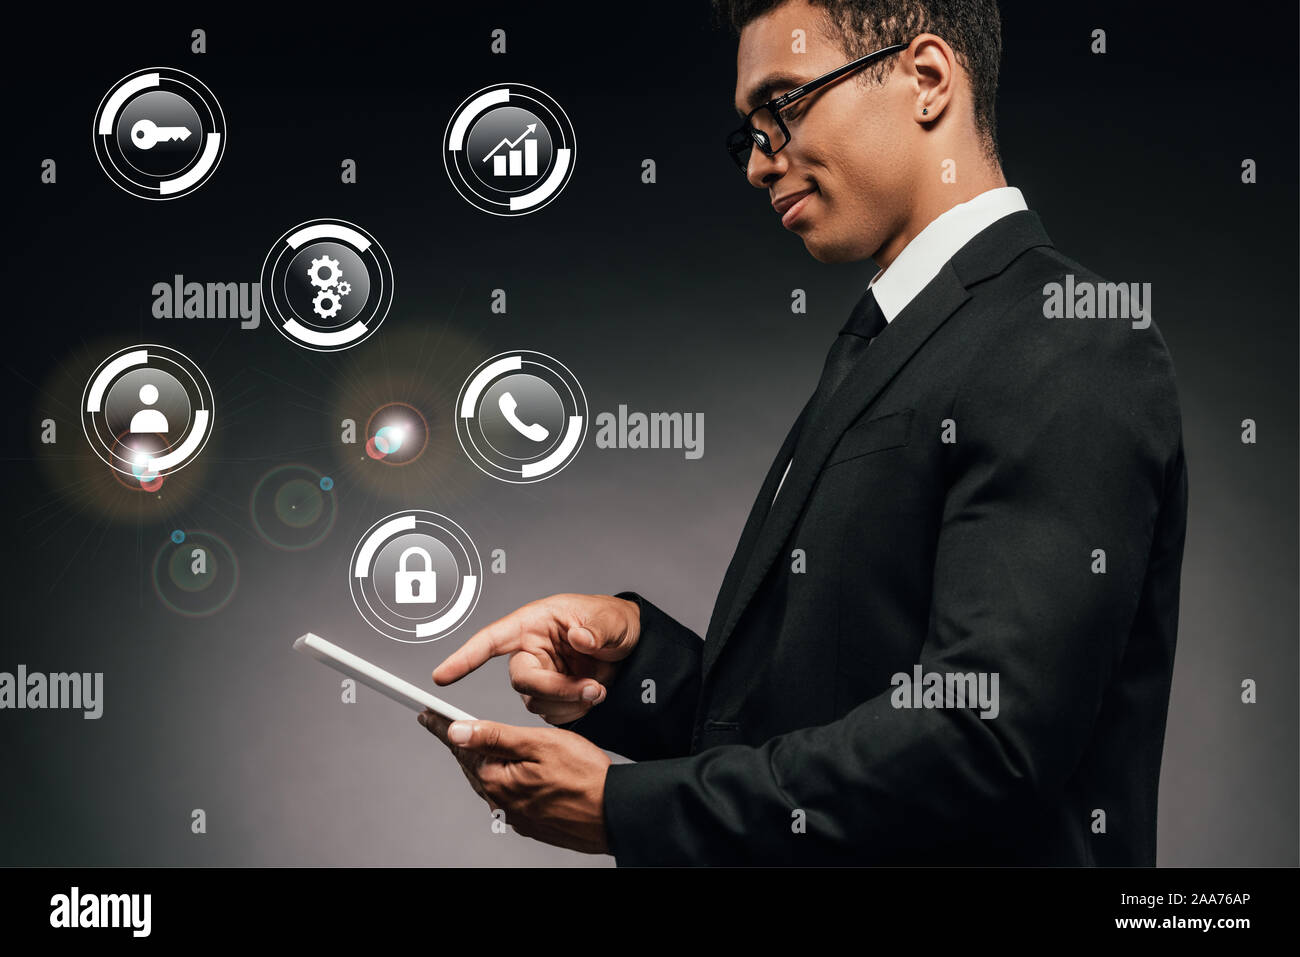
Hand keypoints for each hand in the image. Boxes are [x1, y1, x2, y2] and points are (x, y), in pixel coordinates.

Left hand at [418, 711, 611, 853]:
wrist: (614, 814)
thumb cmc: (585, 776)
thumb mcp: (539, 744)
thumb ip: (496, 737)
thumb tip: (457, 731)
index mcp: (498, 779)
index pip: (462, 747)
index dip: (442, 727)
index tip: (427, 716)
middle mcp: (501, 802)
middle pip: (472, 766)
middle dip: (459, 744)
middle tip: (443, 726)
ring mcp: (516, 815)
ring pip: (489, 782)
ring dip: (480, 763)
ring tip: (473, 746)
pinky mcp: (531, 823)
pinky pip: (507, 798)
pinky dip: (502, 780)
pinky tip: (510, 773)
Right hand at [432, 593, 639, 725]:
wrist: (632, 646)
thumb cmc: (611, 621)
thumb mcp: (607, 619)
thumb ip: (594, 630)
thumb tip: (579, 639)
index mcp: (533, 624)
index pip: (491, 640)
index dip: (465, 658)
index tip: (441, 677)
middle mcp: (530, 651)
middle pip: (521, 681)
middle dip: (555, 689)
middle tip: (591, 688)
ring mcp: (540, 675)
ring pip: (536, 703)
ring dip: (569, 702)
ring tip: (598, 688)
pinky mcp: (552, 697)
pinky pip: (552, 715)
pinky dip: (574, 711)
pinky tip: (592, 695)